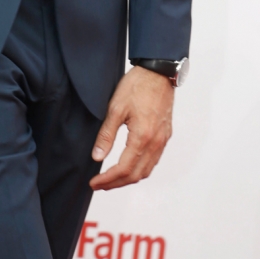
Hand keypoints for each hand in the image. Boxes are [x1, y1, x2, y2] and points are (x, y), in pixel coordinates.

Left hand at [89, 66, 173, 190]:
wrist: (158, 72)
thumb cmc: (137, 86)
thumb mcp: (116, 108)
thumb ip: (106, 134)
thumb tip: (97, 157)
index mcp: (142, 137)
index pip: (123, 169)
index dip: (107, 180)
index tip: (94, 183)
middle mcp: (155, 143)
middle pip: (136, 175)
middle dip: (116, 183)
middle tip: (99, 185)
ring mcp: (162, 140)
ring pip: (146, 170)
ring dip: (128, 178)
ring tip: (111, 178)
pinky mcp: (165, 135)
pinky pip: (153, 160)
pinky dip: (140, 169)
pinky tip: (129, 165)